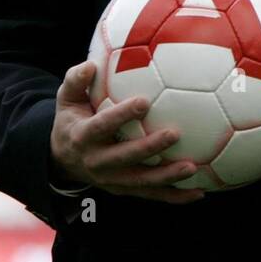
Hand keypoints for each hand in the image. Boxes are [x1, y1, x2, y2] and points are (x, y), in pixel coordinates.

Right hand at [49, 61, 204, 203]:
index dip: (122, 116)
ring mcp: (111, 180)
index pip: (103, 125)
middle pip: (125, 157)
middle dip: (149, 148)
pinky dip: (174, 197)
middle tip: (175, 133)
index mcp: (82, 137)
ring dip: (167, 176)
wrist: (61, 159)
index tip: (144, 102)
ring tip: (192, 167)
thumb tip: (90, 65)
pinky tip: (199, 192)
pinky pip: (151, 195)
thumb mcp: (66, 100)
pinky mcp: (124, 190)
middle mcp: (96, 162)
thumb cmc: (72, 120)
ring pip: (141, 181)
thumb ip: (76, 81)